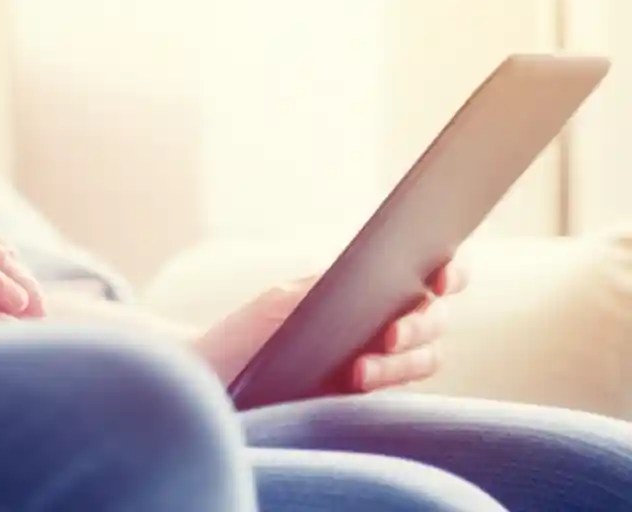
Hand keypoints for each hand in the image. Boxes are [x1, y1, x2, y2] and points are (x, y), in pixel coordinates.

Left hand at [196, 263, 467, 393]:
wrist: (216, 384)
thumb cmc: (245, 337)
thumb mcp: (279, 304)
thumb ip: (326, 288)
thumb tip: (373, 274)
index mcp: (368, 285)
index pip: (428, 272)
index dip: (451, 271)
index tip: (440, 275)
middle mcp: (383, 319)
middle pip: (435, 317)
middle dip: (419, 325)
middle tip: (387, 334)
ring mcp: (381, 359)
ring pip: (425, 356)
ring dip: (399, 362)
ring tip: (358, 369)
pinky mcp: (370, 397)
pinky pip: (399, 388)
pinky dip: (385, 381)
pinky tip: (356, 378)